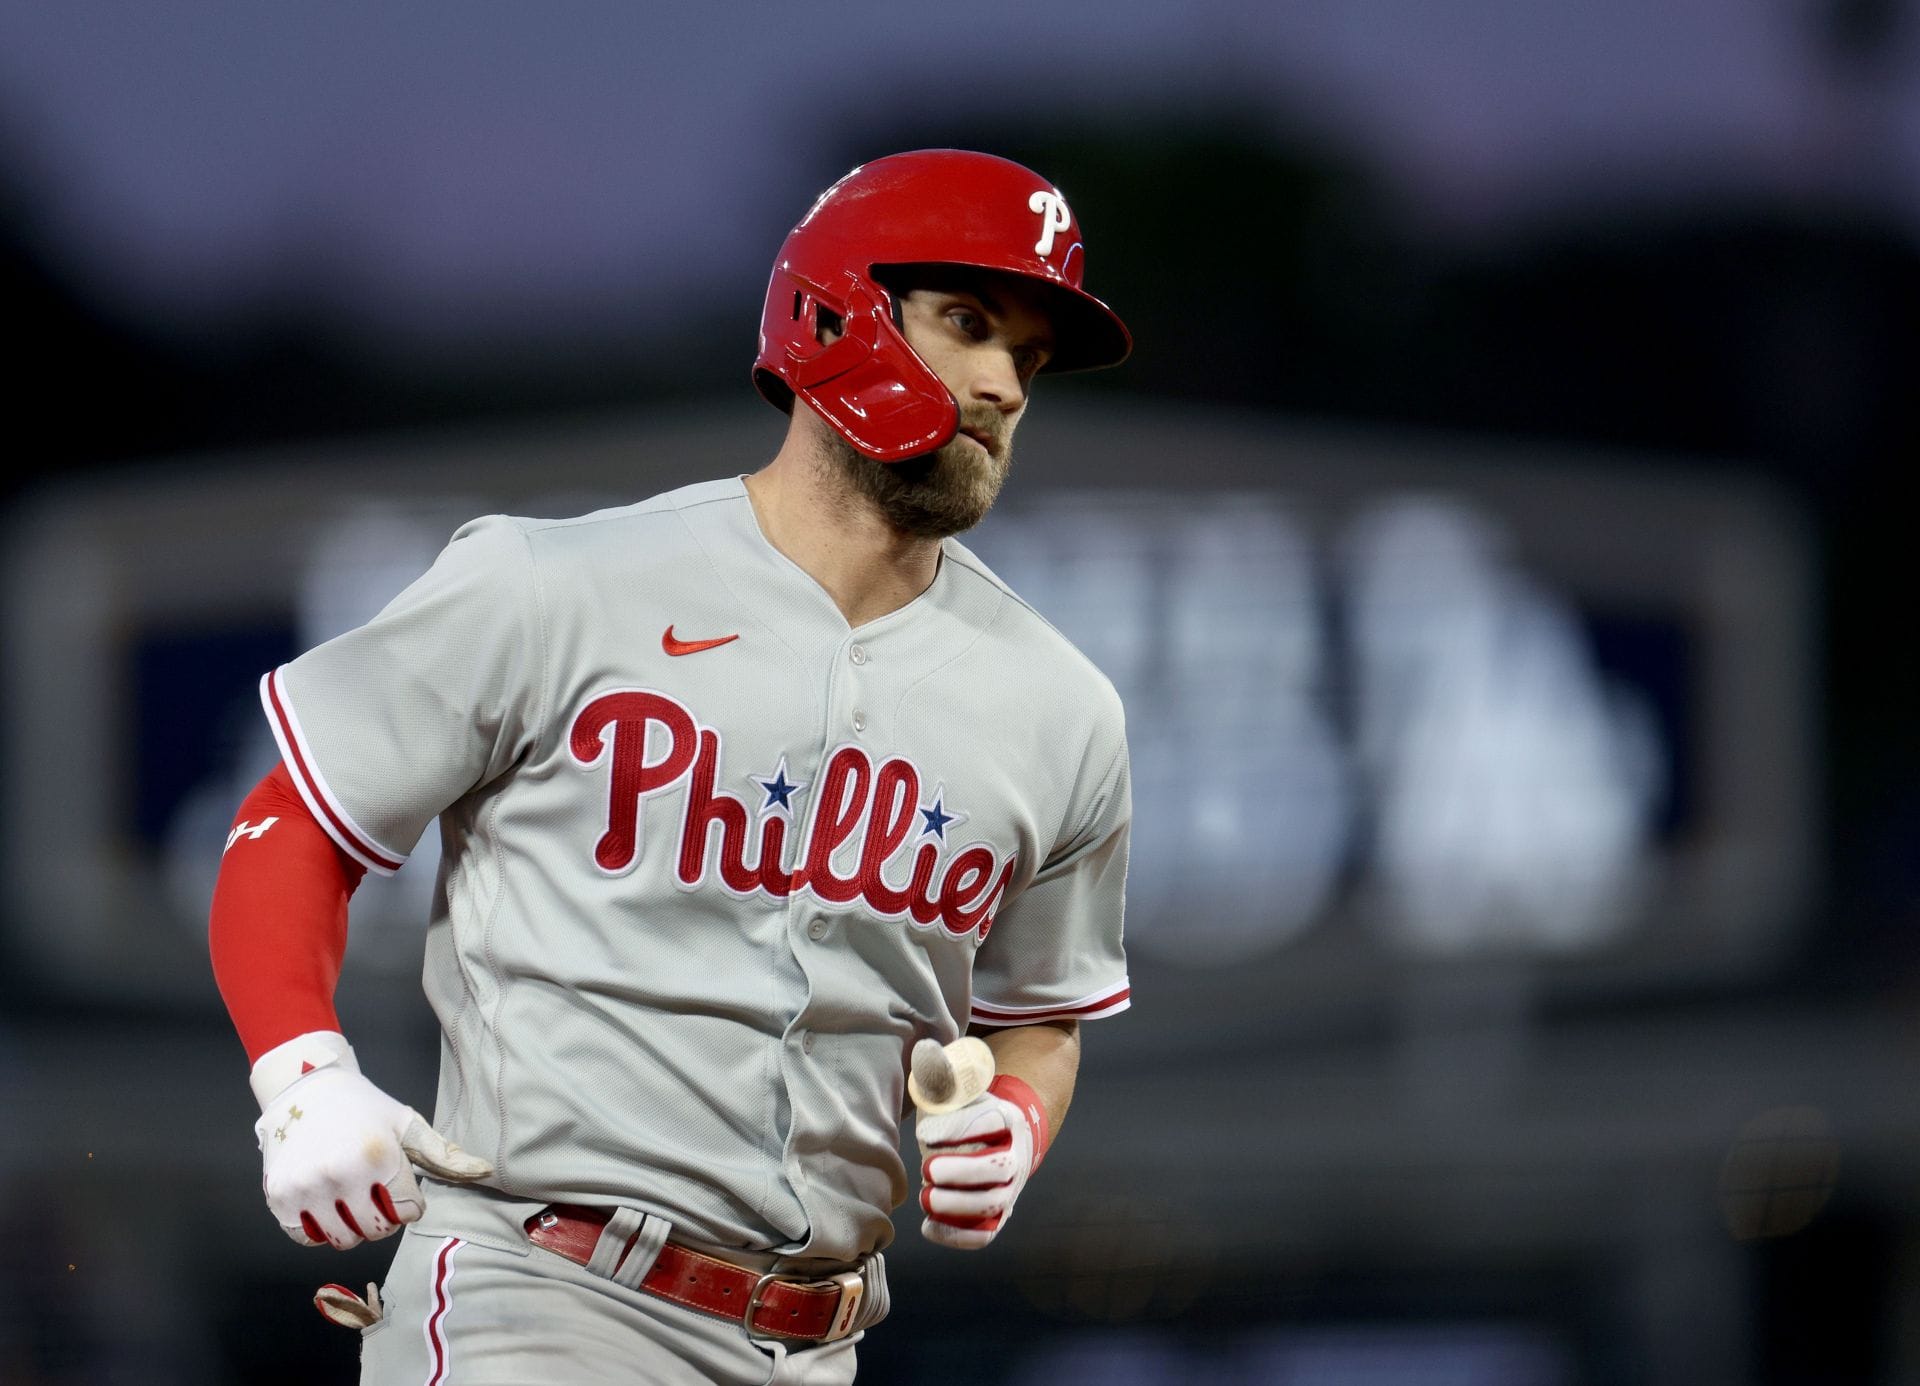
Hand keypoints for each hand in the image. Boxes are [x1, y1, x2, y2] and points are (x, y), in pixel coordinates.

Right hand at [255, 1065, 490, 1248]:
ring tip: (352, 1199)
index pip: (409, 1212)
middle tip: (377, 1194)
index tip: (401, 1185)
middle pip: (377, 1231)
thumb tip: (487, 1172)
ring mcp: (306, 1188)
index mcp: (378, 1155)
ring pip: (342, 1240)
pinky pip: (307, 1237)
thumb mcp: (406, 1124)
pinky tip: (326, 1203)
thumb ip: (444, 1154)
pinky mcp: (279, 1197)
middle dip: (384, 1218)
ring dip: (353, 1227)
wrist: (305, 1088)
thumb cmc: (364, 1108)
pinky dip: (320, 1229)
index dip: (411, 1202)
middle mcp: (340, 1174)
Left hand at [915, 1076, 1047, 1250]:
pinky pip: (986, 1234)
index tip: (925, 1132)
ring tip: (926, 1196)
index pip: (993, 1122)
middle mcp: (1014, 1155)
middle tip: (928, 1168)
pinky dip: (959, 1236)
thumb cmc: (965, 1111)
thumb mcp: (953, 1087)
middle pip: (999, 1168)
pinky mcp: (995, 1216)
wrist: (993, 1140)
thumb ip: (939, 1070)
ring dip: (958, 1205)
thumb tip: (924, 1049)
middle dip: (963, 1171)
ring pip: (994, 1203)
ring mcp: (1007, 1189)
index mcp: (1007, 1117)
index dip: (960, 1128)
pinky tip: (929, 1226)